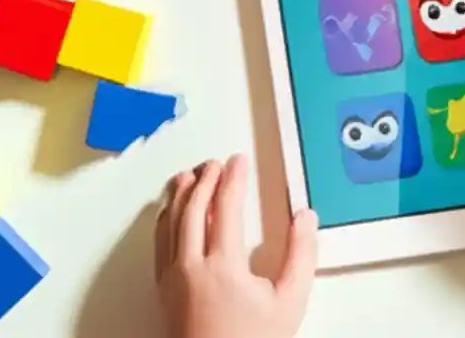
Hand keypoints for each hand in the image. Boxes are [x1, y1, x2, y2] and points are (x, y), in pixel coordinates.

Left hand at [155, 155, 317, 337]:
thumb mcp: (290, 301)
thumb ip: (302, 255)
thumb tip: (305, 219)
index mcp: (223, 265)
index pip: (226, 206)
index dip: (233, 178)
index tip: (238, 162)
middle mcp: (191, 267)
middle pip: (193, 208)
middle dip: (205, 179)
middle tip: (215, 163)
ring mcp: (172, 277)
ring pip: (170, 222)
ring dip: (180, 194)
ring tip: (189, 175)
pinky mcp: (163, 289)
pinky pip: (159, 242)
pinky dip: (165, 219)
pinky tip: (169, 213)